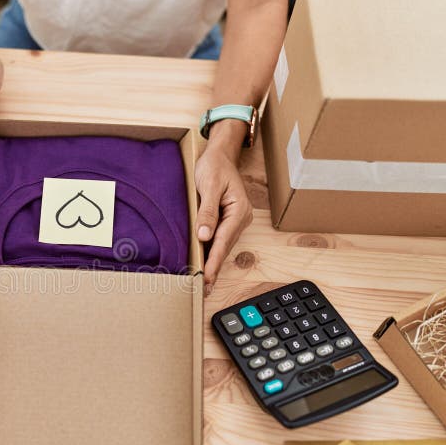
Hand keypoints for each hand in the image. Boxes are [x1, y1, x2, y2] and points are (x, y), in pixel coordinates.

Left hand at [194, 144, 252, 293]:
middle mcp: (241, 218)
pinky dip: (213, 251)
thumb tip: (204, 236)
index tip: (207, 278)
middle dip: (214, 267)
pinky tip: (206, 262)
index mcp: (239, 210)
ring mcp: (237, 220)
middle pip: (224, 247)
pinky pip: (221, 239)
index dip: (214, 261)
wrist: (220, 155)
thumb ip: (207, 212)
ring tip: (205, 282)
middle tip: (204, 289)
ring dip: (213, 262)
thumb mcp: (210, 186)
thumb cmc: (214, 167)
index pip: (223, 241)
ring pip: (223, 245)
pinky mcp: (230, 220)